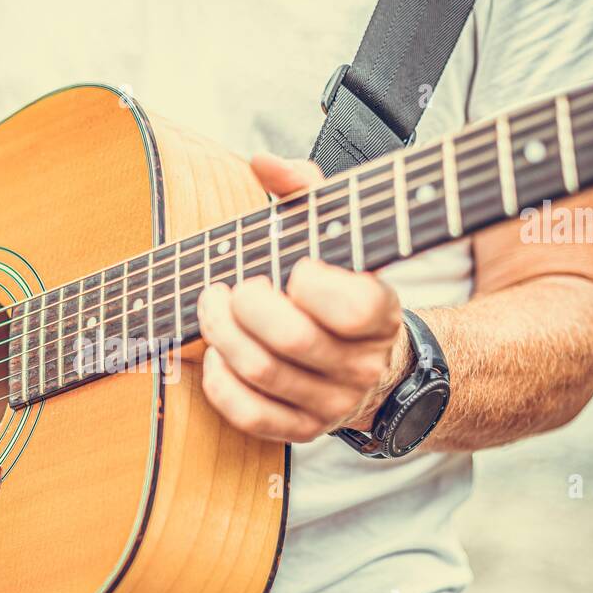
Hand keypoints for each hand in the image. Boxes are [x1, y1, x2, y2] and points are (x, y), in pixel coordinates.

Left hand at [196, 154, 408, 443]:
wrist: (373, 364)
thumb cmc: (342, 287)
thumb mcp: (337, 235)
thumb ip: (306, 190)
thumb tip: (263, 162)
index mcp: (379, 314)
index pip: (351, 306)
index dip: (311, 283)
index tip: (294, 267)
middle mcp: (361, 366)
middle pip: (290, 339)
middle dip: (245, 305)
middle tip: (231, 287)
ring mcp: (331, 404)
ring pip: (262, 373)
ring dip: (222, 334)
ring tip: (213, 307)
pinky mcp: (301, 430)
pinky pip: (250, 414)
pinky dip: (220, 382)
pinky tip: (217, 354)